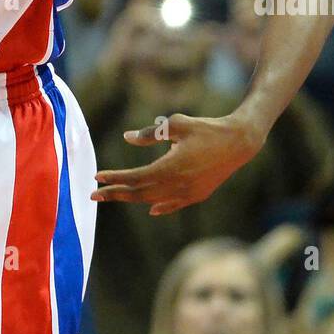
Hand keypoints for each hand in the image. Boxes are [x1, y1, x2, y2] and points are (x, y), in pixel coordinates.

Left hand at [93, 112, 264, 215]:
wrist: (239, 143)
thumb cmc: (206, 128)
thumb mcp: (176, 124)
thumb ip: (151, 133)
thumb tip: (128, 138)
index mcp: (170, 168)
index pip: (135, 178)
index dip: (115, 179)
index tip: (97, 178)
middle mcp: (177, 186)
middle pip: (139, 194)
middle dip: (116, 194)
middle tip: (94, 195)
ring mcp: (188, 194)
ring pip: (154, 201)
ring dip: (133, 199)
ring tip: (115, 197)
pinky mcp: (198, 195)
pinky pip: (173, 205)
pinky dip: (159, 206)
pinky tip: (151, 209)